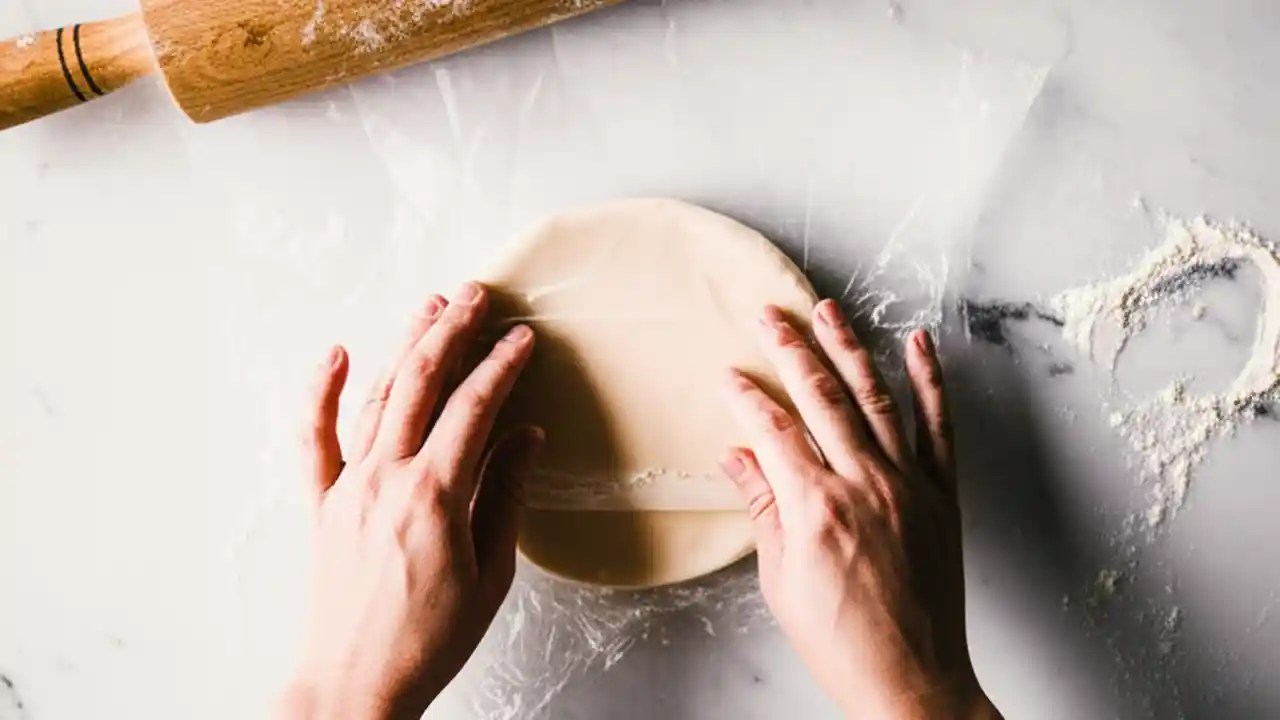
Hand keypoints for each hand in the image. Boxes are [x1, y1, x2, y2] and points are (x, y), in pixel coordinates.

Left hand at [277, 283, 541, 719]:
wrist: (356, 682)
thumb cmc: (429, 639)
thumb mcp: (490, 571)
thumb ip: (505, 495)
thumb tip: (524, 436)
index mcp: (434, 495)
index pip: (473, 408)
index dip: (501, 366)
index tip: (522, 338)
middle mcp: (386, 479)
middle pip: (420, 383)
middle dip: (452, 332)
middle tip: (477, 296)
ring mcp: (348, 487)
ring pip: (376, 396)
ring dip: (404, 346)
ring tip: (431, 307)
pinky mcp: (322, 504)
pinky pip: (313, 438)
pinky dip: (320, 392)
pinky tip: (334, 353)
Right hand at [720, 301, 998, 718]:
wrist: (910, 678)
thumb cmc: (840, 638)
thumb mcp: (782, 578)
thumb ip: (763, 509)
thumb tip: (737, 458)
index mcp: (816, 507)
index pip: (774, 430)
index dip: (748, 397)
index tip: (730, 376)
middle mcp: (864, 484)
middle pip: (822, 398)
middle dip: (792, 349)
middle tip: (770, 314)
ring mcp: (908, 485)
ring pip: (876, 398)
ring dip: (849, 349)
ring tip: (828, 310)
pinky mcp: (940, 494)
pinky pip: (938, 426)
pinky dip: (929, 382)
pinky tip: (917, 345)